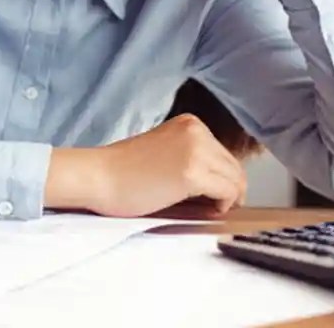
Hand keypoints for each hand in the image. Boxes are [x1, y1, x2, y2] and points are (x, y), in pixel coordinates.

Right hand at [47, 114, 246, 216]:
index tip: (216, 195)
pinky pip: (227, 191)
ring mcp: (196, 151)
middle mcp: (196, 131)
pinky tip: (209, 210)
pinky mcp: (193, 173)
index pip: (223, 153)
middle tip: (218, 207)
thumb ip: (191, 159)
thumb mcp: (164, 152)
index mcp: (190, 123)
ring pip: (234, 178)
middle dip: (230, 189)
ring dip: (228, 197)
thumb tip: (221, 185)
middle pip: (233, 166)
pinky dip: (223, 204)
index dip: (224, 177)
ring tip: (211, 209)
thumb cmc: (123, 172)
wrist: (98, 177)